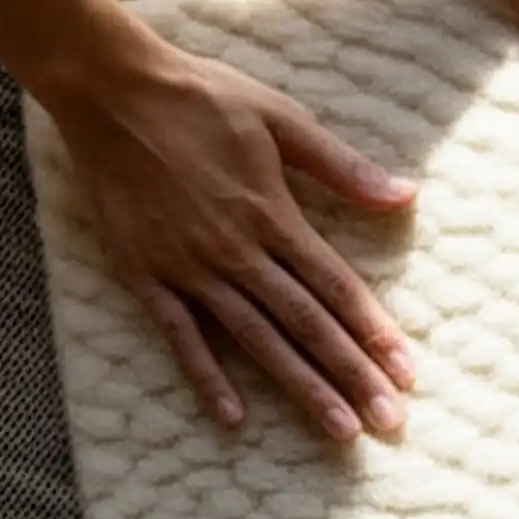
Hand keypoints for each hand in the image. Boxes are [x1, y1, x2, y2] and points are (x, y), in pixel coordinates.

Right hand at [46, 38, 415, 440]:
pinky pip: (180, 336)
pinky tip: (234, 418)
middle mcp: (236, 251)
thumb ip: (342, 167)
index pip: (335, 286)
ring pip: (255, 340)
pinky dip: (206, 377)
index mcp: (273, 215)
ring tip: (337, 428)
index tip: (404, 369)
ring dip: (300, 386)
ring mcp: (188, 268)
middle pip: (305, 324)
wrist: (112, 90)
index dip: (373, 329)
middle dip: (351, 373)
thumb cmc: (203, 99)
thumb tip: (406, 195)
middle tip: (387, 419)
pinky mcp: (144, 274)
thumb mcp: (283, 120)